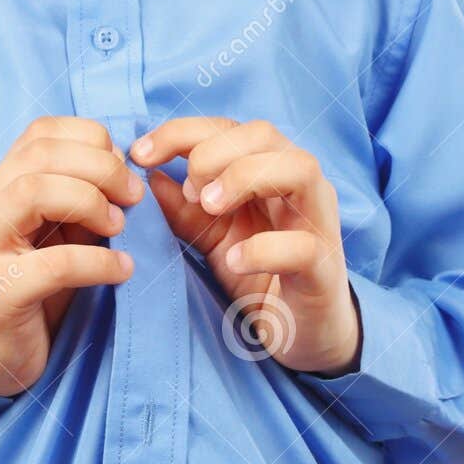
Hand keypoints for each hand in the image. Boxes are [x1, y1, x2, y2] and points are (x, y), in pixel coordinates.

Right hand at [0, 115, 140, 396]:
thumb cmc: (34, 291)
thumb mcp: (60, 233)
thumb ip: (82, 198)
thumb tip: (127, 171)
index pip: (41, 132)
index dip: (90, 138)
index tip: (124, 166)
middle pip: (40, 155)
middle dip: (99, 167)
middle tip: (134, 196)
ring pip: (33, 192)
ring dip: (89, 201)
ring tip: (120, 228)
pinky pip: (52, 263)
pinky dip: (97, 262)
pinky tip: (122, 270)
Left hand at [130, 117, 360, 376]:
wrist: (301, 334)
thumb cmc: (259, 274)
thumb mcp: (212, 238)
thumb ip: (183, 208)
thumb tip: (147, 174)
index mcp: (269, 169)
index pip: (228, 128)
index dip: (181, 132)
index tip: (139, 154)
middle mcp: (300, 185)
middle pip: (264, 134)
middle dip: (214, 152)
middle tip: (189, 191)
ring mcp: (318, 223)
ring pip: (299, 169)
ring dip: (245, 178)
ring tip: (210, 207)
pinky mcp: (324, 269)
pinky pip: (303, 245)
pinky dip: (263, 248)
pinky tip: (235, 260)